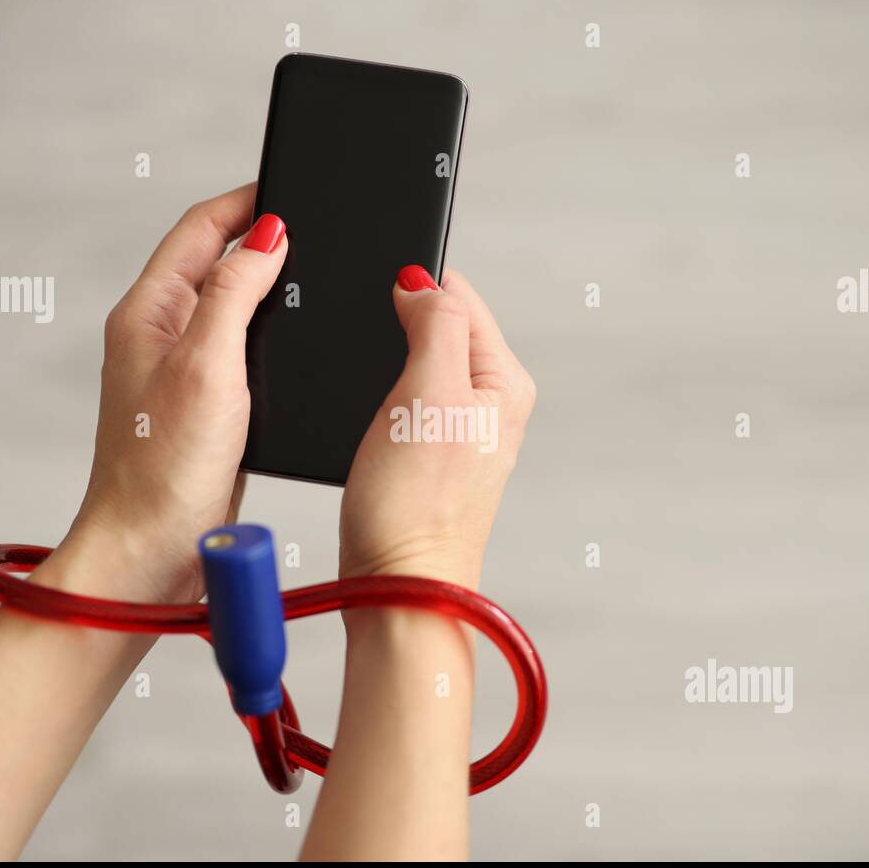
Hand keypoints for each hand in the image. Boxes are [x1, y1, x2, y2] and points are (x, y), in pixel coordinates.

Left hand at [55, 185, 287, 601]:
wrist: (151, 550)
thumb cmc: (161, 468)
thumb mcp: (206, 364)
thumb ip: (235, 292)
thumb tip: (267, 235)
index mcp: (147, 312)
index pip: (198, 229)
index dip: (245, 202)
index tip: (290, 185)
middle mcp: (160, 335)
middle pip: (214, 261)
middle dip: (261, 237)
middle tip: (314, 227)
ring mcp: (182, 372)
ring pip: (231, 306)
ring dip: (268, 286)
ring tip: (312, 274)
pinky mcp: (206, 407)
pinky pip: (241, 351)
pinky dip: (270, 334)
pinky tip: (298, 343)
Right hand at [339, 266, 535, 588]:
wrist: (395, 586)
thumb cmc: (414, 505)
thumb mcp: (428, 394)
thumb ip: (435, 323)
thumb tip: (421, 281)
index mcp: (505, 381)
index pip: (459, 296)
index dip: (412, 285)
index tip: (372, 295)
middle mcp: (491, 404)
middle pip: (438, 327)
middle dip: (397, 322)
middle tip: (364, 347)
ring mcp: (459, 432)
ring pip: (416, 363)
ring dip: (386, 360)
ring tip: (364, 384)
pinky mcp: (427, 457)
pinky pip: (403, 400)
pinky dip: (379, 396)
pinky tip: (364, 414)